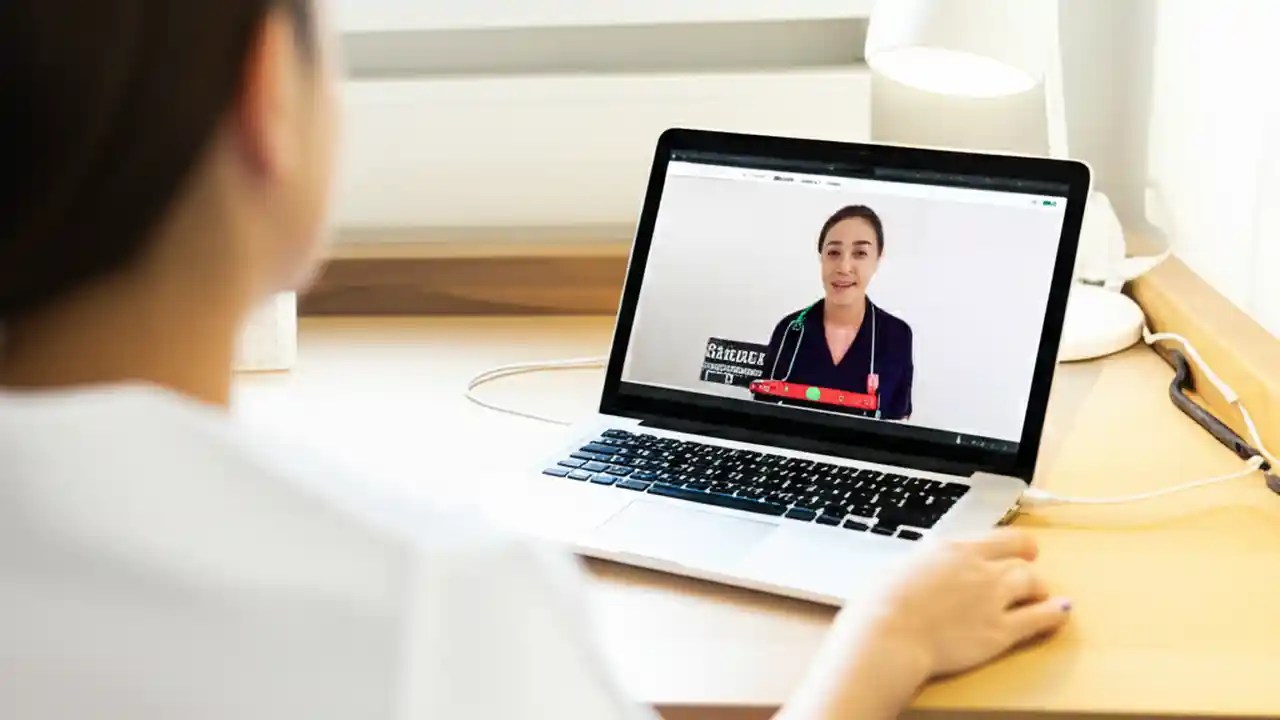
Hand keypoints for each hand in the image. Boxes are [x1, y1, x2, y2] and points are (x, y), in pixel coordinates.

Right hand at [861, 528, 1070, 678]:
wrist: (889, 635)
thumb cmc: (881, 604)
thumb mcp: (899, 568)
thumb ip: (923, 566)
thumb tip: (923, 570)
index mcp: (953, 549)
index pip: (1001, 538)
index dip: (1016, 544)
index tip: (1021, 548)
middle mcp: (979, 568)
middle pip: (1020, 560)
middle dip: (1026, 568)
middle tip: (1028, 576)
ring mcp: (993, 599)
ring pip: (1033, 583)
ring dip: (1038, 589)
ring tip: (1040, 596)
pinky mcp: (1001, 631)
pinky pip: (1040, 618)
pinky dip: (1054, 614)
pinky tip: (1060, 612)